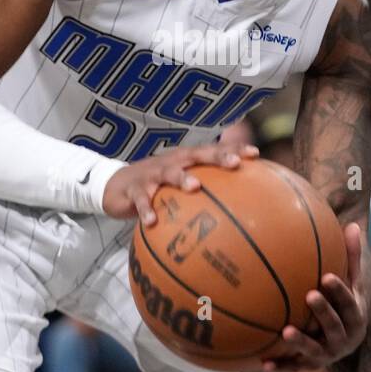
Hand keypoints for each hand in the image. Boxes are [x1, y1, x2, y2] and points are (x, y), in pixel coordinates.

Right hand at [101, 142, 259, 224]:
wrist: (115, 186)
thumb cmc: (158, 186)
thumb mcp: (179, 185)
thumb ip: (204, 192)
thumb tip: (239, 213)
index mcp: (186, 160)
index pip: (213, 151)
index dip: (234, 149)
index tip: (256, 154)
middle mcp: (172, 162)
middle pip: (196, 155)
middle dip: (217, 156)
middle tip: (234, 163)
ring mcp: (152, 174)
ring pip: (169, 172)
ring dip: (182, 178)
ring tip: (194, 187)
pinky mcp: (134, 189)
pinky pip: (140, 200)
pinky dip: (146, 210)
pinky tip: (152, 222)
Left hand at [257, 222, 370, 371]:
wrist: (349, 340)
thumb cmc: (346, 302)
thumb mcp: (353, 283)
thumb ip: (351, 258)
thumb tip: (353, 225)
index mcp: (355, 316)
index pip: (349, 302)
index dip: (339, 291)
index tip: (327, 277)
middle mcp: (344, 338)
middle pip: (335, 326)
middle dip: (324, 312)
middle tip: (309, 295)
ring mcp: (327, 353)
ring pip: (315, 349)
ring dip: (301, 342)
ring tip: (285, 332)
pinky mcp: (311, 365)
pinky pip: (295, 367)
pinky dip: (280, 366)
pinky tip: (262, 363)